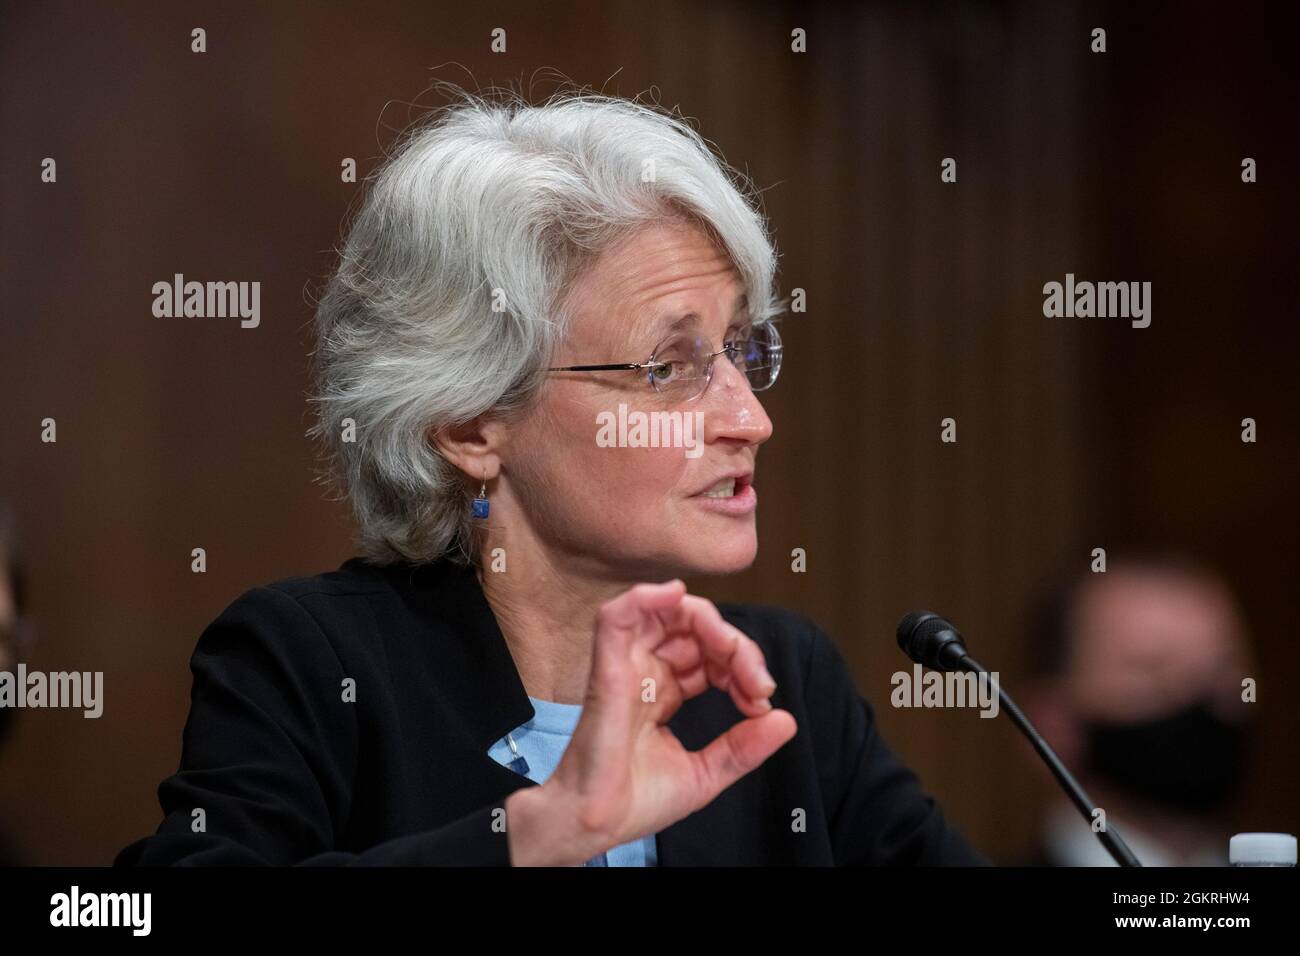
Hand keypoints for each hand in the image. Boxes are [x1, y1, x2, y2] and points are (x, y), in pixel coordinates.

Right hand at [508, 580, 796, 864]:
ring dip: (706, 619)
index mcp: (664, 692)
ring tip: (729, 647)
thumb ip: (744, 747)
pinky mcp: (608, 669)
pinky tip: (676, 594)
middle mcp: (645, 673)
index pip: (709, 655)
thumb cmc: (635, 802)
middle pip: (694, 628)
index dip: (742, 666)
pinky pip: (618, 617)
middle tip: (757, 682)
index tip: (762, 701)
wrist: (597, 825)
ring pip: (664, 613)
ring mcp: (626, 667)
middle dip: (735, 645)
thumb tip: (785, 721)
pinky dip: (646, 596)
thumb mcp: (707, 773)